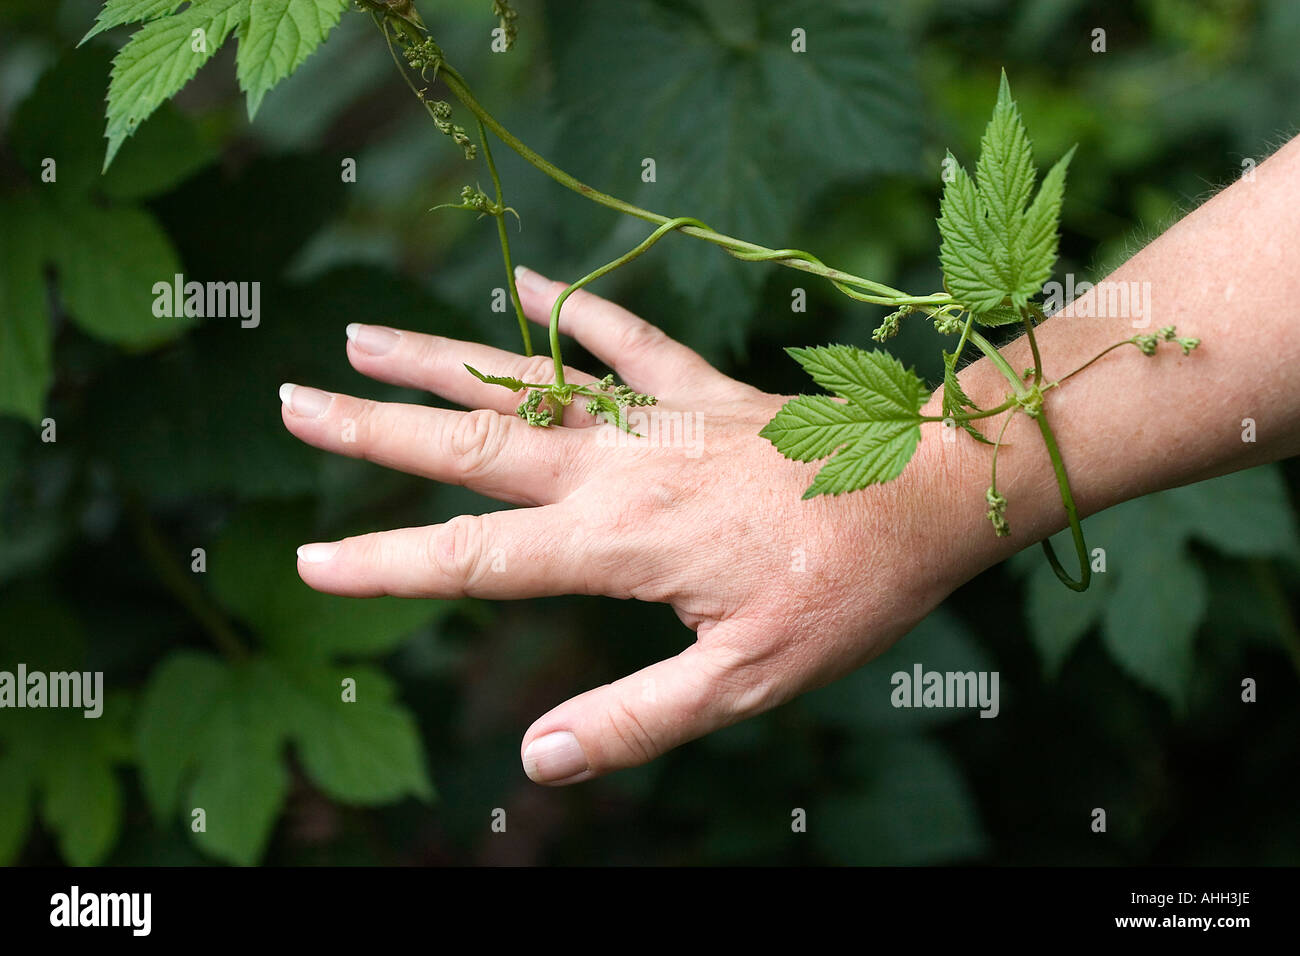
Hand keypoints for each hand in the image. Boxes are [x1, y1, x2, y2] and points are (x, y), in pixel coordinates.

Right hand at [279, 266, 975, 784]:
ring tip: (362, 335)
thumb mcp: (745, 681)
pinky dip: (576, 312)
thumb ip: (637, 717)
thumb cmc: (844, 592)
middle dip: (376, 430)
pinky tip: (527, 287)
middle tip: (294, 400)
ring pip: (528, 384)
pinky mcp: (701, 390)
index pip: (473, 560)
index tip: (309, 561)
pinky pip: (627, 339)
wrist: (930, 492)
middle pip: (472, 447)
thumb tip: (539, 756)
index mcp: (617, 544)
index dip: (385, 565)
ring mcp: (658, 419)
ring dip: (441, 358)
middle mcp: (619, 469)